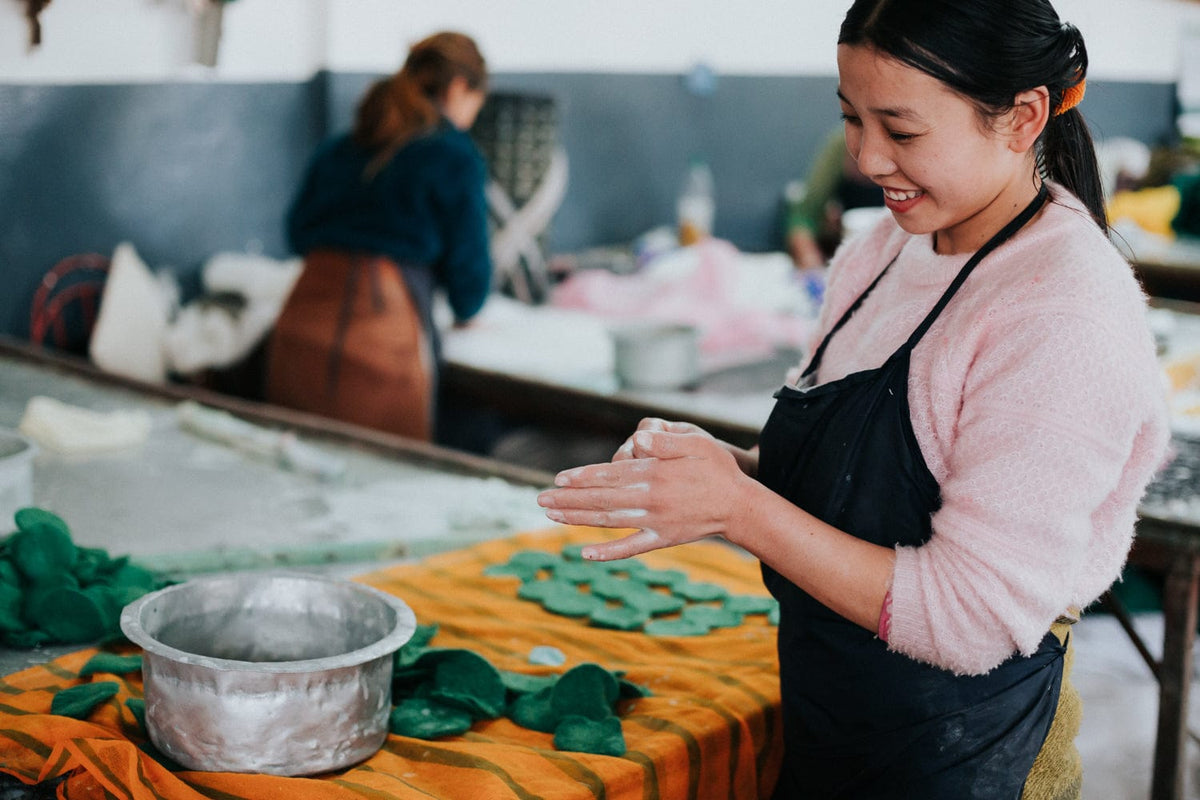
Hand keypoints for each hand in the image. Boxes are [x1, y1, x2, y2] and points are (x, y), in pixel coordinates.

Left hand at [537, 426, 754, 560]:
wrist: (741, 506)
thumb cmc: (718, 469)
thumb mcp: (697, 443)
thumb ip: (666, 441)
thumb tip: (638, 438)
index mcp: (656, 475)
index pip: (610, 475)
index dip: (582, 477)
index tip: (558, 479)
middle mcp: (651, 500)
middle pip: (602, 499)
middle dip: (569, 499)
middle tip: (541, 500)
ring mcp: (655, 522)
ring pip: (609, 521)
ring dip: (578, 519)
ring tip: (551, 516)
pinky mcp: (662, 538)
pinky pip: (631, 547)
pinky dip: (607, 552)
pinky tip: (585, 554)